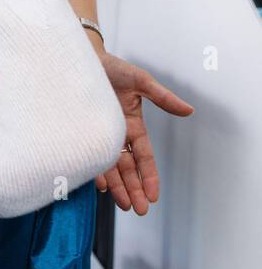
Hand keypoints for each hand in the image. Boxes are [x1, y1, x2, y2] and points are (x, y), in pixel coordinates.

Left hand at [92, 51, 194, 213]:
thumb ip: (162, 97)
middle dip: (135, 189)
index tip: (153, 196)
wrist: (79, 58)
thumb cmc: (112, 67)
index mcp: (132, 125)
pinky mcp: (79, 131)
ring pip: (109, 166)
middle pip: (128, 168)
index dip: (150, 176)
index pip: (144, 157)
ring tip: (122, 205)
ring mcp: (97, 133)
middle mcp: (116, 133)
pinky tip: (99, 186)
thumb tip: (189, 110)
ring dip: (117, 187)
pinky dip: (94, 171)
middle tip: (138, 210)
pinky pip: (87, 155)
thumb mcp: (140, 81)